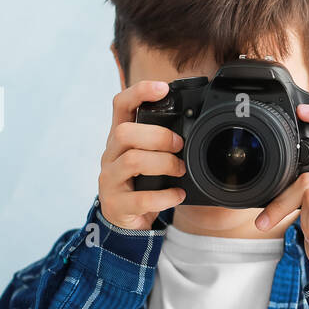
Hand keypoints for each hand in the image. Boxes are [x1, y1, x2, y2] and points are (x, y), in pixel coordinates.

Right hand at [98, 81, 186, 229]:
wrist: (126, 220)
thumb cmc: (142, 183)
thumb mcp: (150, 156)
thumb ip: (163, 141)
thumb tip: (198, 125)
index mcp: (120, 138)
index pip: (120, 105)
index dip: (139, 92)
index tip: (162, 87)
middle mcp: (111, 155)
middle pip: (124, 132)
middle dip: (158, 136)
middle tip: (179, 145)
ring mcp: (110, 179)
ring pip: (132, 161)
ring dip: (164, 164)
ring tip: (180, 170)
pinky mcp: (117, 204)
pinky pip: (140, 198)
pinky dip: (165, 196)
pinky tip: (177, 195)